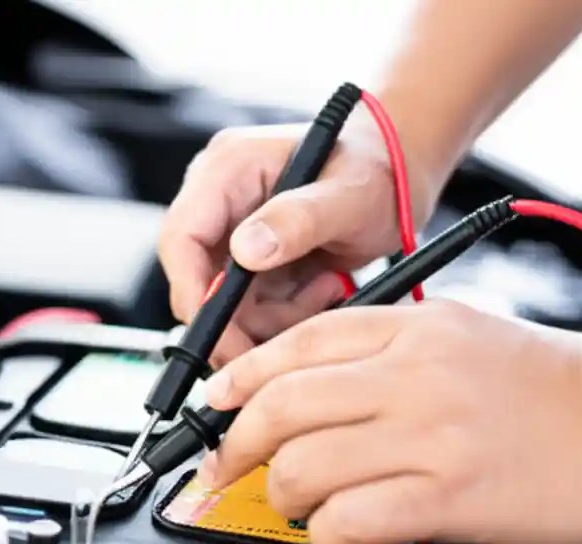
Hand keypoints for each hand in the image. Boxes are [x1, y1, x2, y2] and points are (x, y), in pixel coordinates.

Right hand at [156, 116, 438, 365]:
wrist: (399, 175)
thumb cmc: (378, 169)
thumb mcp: (348, 195)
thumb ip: (299, 219)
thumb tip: (245, 252)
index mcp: (226, 169)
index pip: (181, 238)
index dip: (193, 291)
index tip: (222, 333)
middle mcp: (219, 201)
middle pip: (197, 278)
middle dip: (237, 317)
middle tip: (283, 336)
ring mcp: (232, 232)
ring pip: (225, 302)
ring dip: (271, 316)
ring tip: (325, 291)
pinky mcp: (250, 259)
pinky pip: (250, 306)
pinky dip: (284, 313)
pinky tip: (322, 288)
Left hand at [194, 300, 581, 543]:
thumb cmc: (552, 386)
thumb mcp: (461, 333)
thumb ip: (385, 348)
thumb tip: (306, 391)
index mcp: (413, 325)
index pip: (294, 344)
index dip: (238, 378)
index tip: (215, 406)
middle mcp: (412, 372)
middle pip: (281, 404)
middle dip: (232, 444)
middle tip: (222, 468)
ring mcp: (428, 434)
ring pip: (302, 465)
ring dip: (280, 494)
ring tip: (295, 504)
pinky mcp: (448, 496)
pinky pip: (348, 518)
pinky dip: (325, 532)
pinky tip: (337, 532)